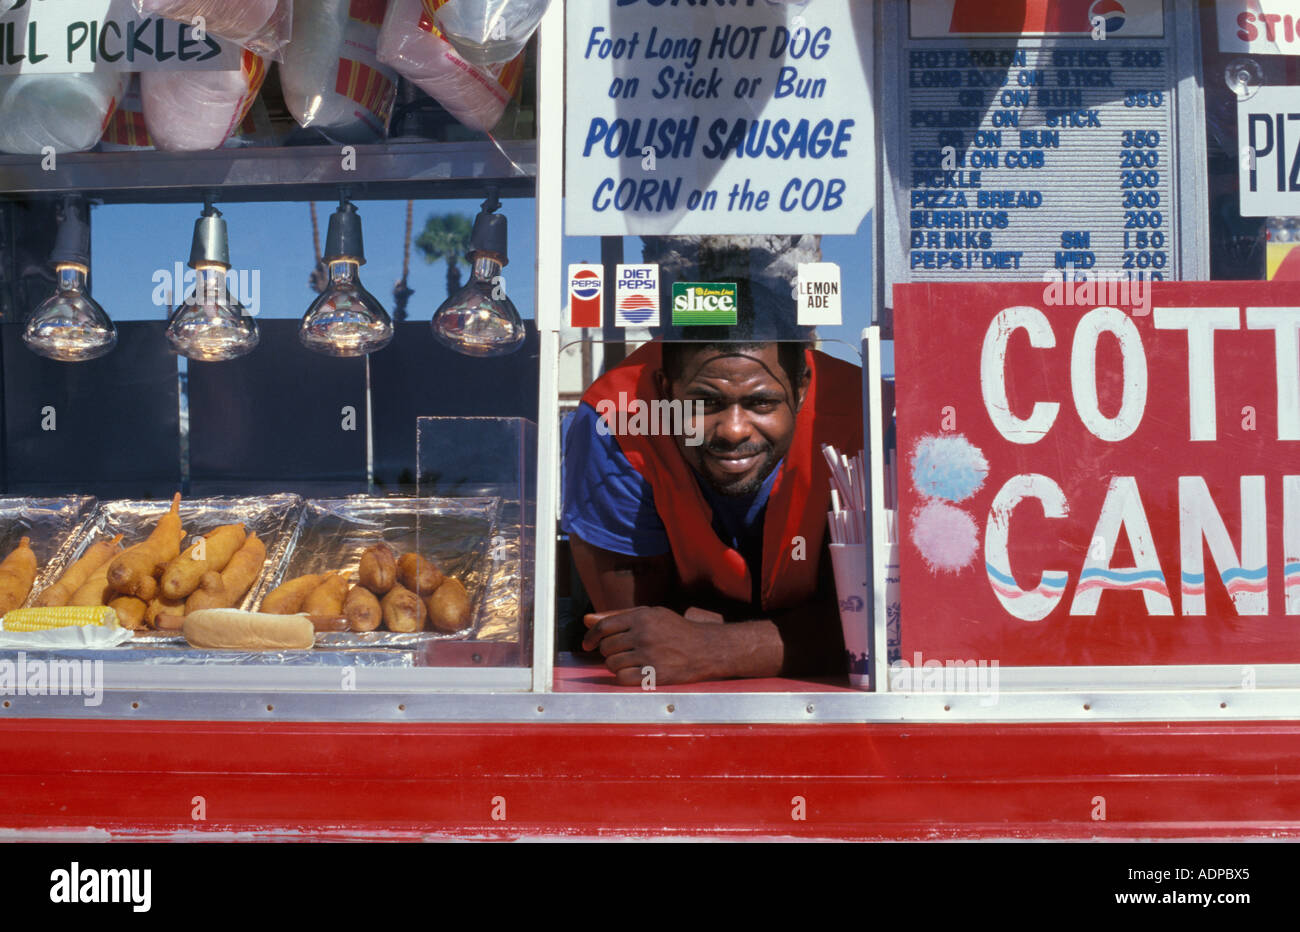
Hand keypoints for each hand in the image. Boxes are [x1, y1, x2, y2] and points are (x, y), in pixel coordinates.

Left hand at [582, 606, 725, 685]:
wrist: (705, 648)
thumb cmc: (675, 630)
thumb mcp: (650, 615)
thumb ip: (618, 616)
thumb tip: (586, 620)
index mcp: (642, 617)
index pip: (604, 626)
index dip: (591, 636)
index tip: (587, 644)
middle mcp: (644, 635)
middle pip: (606, 647)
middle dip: (607, 651)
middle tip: (618, 652)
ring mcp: (649, 656)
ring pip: (612, 664)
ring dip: (615, 665)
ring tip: (628, 662)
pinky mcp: (654, 675)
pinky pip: (622, 678)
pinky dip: (622, 677)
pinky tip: (632, 672)